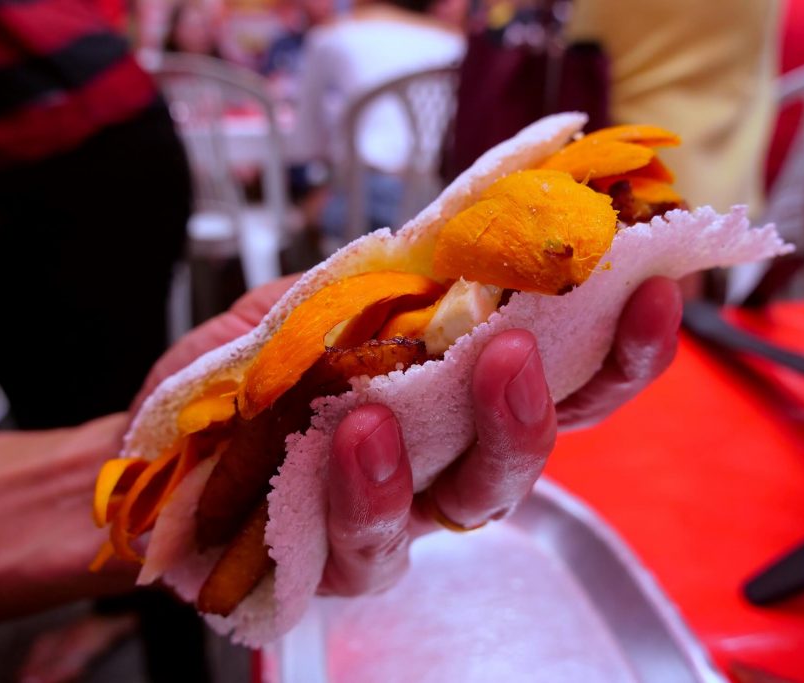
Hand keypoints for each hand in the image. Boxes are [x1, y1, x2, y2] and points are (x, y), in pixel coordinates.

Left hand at [136, 274, 680, 596]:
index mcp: (454, 393)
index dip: (619, 341)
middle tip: (528, 343)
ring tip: (465, 375)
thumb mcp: (306, 306)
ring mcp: (402, 516)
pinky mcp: (341, 563)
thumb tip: (460, 235)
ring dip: (485, 436)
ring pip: (474, 499)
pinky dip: (372, 488)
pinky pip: (374, 541)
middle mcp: (445, 459)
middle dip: (556, 394)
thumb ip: (381, 283)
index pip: (563, 374)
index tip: (651, 285)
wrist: (152, 452)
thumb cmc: (237, 381)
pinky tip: (357, 439)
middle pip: (540, 445)